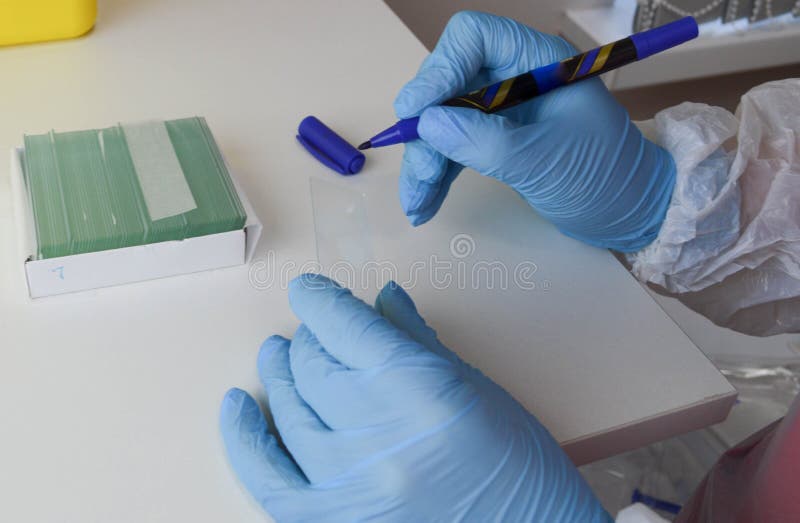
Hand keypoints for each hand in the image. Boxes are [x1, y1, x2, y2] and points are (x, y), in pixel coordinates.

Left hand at [220, 274, 609, 521]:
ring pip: (289, 409)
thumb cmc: (517, 466)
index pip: (344, 325)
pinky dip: (246, 439)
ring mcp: (348, 485)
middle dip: (311, 338)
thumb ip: (416, 340)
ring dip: (281, 374)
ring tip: (280, 356)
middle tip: (318, 332)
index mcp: (419, 389)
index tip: (310, 291)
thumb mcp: (477, 390)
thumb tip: (379, 300)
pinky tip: (238, 405)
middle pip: (313, 364)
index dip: (320, 300)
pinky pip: (268, 476)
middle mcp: (377, 434)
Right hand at [394, 11, 675, 251]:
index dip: (440, 69)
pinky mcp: (497, 140)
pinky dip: (438, 174)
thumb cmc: (604, 177)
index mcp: (536, 61)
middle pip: (448, 84)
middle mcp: (514, 77)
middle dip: (426, 130)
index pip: (473, 38)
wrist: (631, 212)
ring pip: (444, 121)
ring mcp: (504, 110)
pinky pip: (455, 147)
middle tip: (420, 172)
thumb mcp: (544, 161)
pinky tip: (424, 204)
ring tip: (417, 203)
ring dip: (425, 160)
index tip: (417, 112)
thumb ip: (486, 141)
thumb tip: (428, 124)